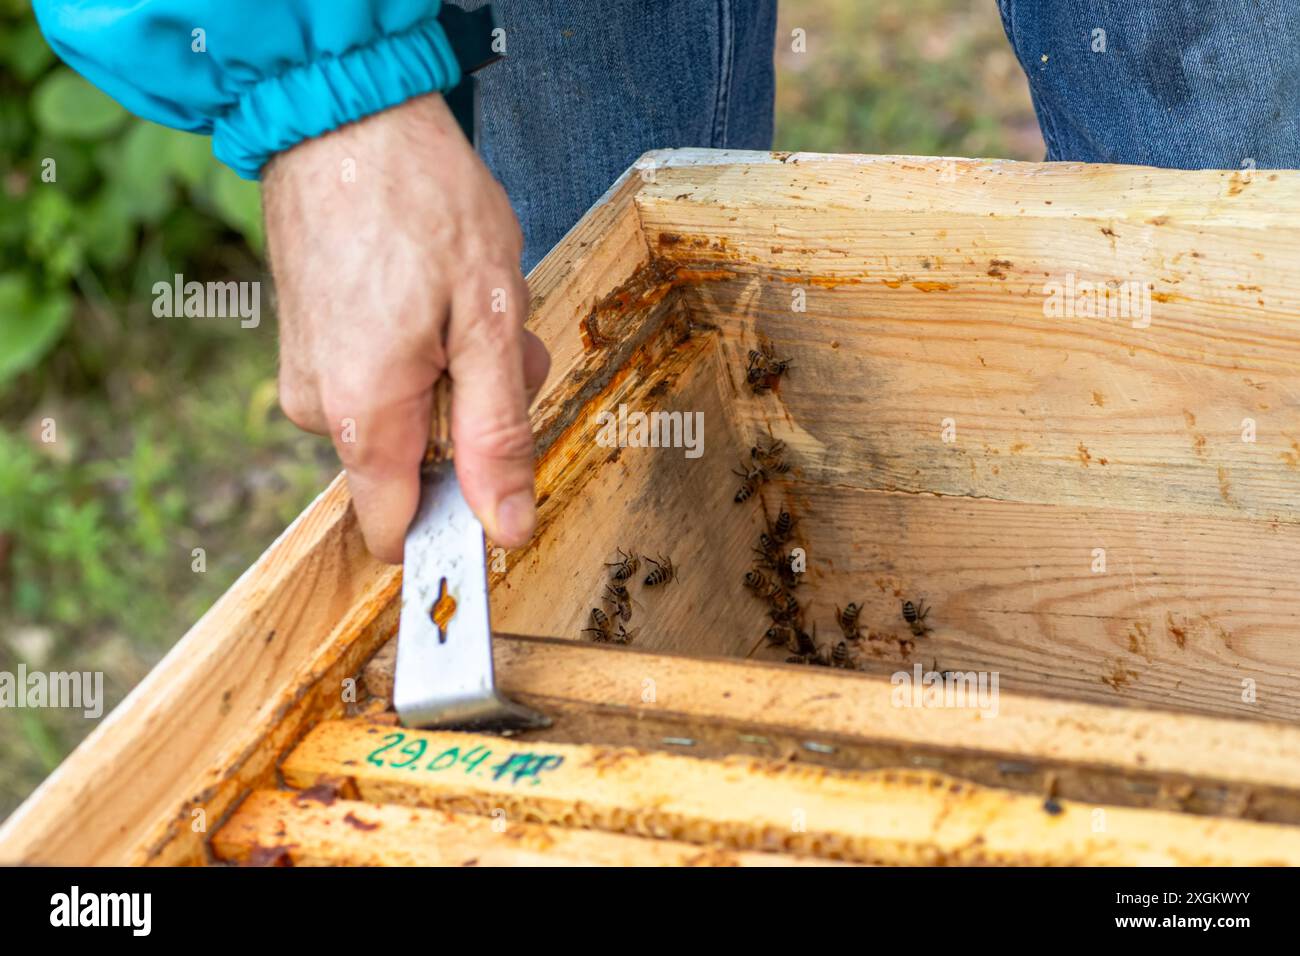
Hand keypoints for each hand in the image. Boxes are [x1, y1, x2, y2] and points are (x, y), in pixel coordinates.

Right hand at [264, 93, 549, 562]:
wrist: (342, 114)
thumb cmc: (421, 203)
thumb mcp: (488, 324)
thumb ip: (497, 436)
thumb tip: (506, 528)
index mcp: (365, 417)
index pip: (398, 530)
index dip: (455, 522)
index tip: (500, 481)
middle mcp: (322, 409)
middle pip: (419, 464)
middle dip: (475, 416)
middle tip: (501, 341)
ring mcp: (309, 372)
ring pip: (407, 414)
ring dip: (456, 373)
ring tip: (469, 298)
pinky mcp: (311, 341)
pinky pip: (381, 377)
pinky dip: (423, 348)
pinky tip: (436, 290)